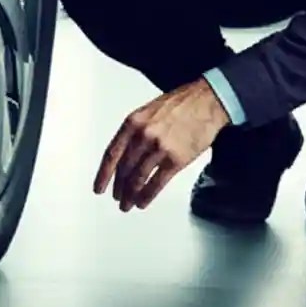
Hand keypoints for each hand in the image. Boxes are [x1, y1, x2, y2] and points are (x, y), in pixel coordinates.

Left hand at [94, 78, 230, 211]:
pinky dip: (147, 195)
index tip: (98, 188)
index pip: (111, 154)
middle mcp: (142, 136)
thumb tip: (123, 157)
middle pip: (124, 169)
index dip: (103, 174)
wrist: (206, 101)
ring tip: (128, 204)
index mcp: (132, 123)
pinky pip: (157, 183)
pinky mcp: (176, 159)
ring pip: (138, 178)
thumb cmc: (178, 105)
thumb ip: (133, 133)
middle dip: (119, 188)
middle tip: (117, 198)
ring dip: (131, 195)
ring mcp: (159, 148)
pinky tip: (142, 202)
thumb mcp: (146, 112)